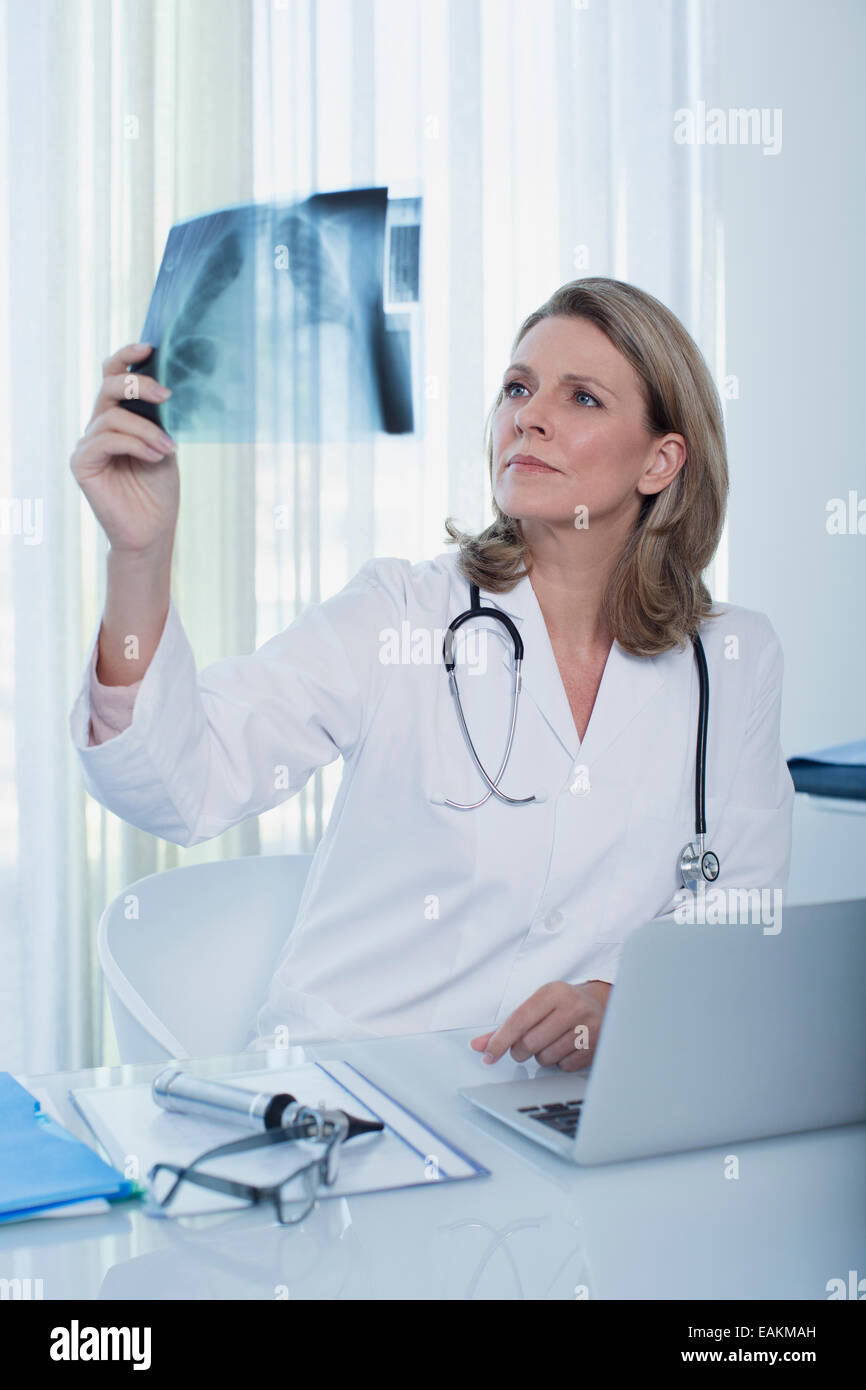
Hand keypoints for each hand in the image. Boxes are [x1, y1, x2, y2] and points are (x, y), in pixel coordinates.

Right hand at [70, 342, 179, 555]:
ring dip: (146, 428)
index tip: (150, 347)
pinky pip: (106, 439)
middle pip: (109, 386)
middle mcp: (98, 427)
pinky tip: (155, 456)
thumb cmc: (159, 489)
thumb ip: (159, 417)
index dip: (127, 356)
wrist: (152, 531)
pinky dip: (135, 443)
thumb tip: (166, 384)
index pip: (113, 376)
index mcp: (118, 418)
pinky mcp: (82, 463)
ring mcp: (88, 444)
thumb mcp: (165, 444)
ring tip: (168, 448)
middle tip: (166, 394)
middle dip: (139, 383)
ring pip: (113, 415)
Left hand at [470, 980, 610, 1071]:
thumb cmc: (564, 1003)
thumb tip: (478, 1045)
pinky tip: (566, 1047)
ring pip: (546, 1058)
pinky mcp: (595, 1047)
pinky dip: (559, 1062)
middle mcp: (572, 1007)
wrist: (603, 1003)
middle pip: (530, 1043)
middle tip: (524, 1046)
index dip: (499, 1041)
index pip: (518, 1021)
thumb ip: (507, 1025)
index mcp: (553, 992)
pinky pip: (563, 1066)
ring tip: (550, 1041)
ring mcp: (586, 1028)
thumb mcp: (537, 1004)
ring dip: (541, 1056)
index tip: (488, 1055)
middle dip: (520, 1050)